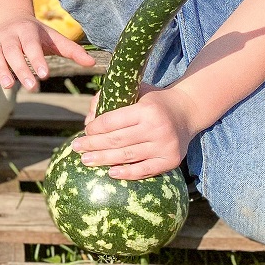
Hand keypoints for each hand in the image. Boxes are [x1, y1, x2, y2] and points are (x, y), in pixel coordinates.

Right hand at [0, 17, 94, 91]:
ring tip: (9, 86)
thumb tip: (92, 63)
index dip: (37, 59)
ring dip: (1, 70)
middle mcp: (9, 36)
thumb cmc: (35, 33)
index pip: (32, 45)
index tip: (45, 74)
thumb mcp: (53, 38)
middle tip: (32, 87)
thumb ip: (72, 50)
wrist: (8, 18)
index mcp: (27, 30)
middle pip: (13, 52)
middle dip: (21, 69)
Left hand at [71, 85, 197, 179]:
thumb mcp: (135, 91)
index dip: (95, 128)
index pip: (112, 121)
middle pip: (116, 140)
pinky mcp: (171, 160)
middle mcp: (156, 128)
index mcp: (146, 109)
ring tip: (86, 161)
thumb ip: (111, 100)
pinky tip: (110, 173)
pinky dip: (127, 173)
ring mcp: (164, 146)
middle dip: (93, 145)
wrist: (188, 111)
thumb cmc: (154, 101)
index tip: (85, 131)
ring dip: (103, 160)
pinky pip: (144, 170)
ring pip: (127, 156)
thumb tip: (89, 119)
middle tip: (76, 148)